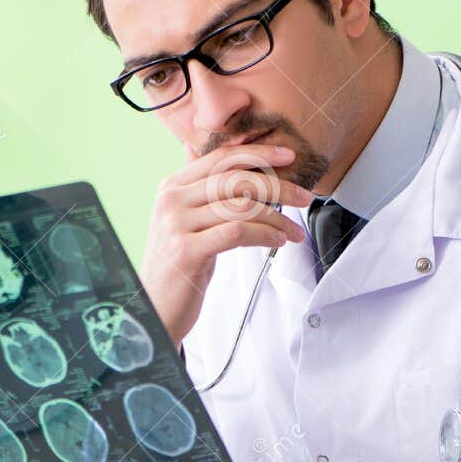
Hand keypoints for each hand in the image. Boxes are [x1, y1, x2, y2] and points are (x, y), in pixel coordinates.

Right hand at [140, 145, 311, 346]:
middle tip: (305, 197)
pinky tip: (277, 241)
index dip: (258, 153)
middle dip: (278, 187)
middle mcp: (172, 200)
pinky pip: (236, 232)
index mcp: (172, 186)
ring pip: (240, 206)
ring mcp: (176, 224)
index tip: (288, 157)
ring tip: (293, 231)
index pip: (221, 158)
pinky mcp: (186, 251)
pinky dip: (264, 234)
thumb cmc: (179, 267)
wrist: (155, 308)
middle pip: (235, 179)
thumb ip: (208, 197)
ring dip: (277, 218)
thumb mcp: (189, 223)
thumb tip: (248, 172)